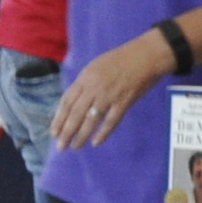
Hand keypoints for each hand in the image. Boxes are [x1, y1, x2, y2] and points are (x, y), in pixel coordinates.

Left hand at [51, 32, 176, 149]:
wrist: (147, 55)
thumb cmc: (122, 60)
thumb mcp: (96, 67)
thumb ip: (85, 84)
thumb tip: (74, 102)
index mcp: (85, 78)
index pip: (67, 101)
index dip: (59, 118)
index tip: (54, 132)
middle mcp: (94, 88)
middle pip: (76, 113)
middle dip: (66, 131)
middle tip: (60, 146)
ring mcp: (109, 95)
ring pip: (91, 120)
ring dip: (81, 135)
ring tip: (75, 147)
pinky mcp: (124, 102)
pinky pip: (111, 121)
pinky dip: (103, 133)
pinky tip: (96, 143)